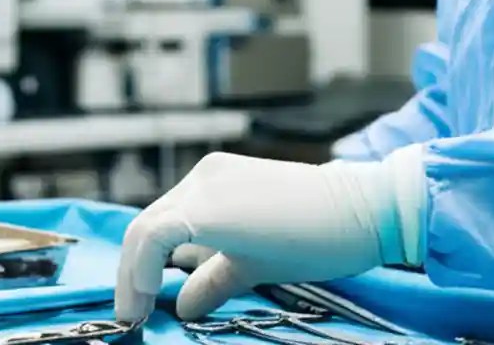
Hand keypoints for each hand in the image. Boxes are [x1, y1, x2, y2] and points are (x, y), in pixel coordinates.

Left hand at [115, 149, 425, 321]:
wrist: (362, 212)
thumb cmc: (318, 235)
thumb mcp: (255, 261)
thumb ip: (216, 277)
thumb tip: (185, 306)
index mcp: (213, 183)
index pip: (161, 226)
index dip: (141, 267)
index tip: (139, 307)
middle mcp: (203, 176)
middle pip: (146, 228)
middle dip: (131, 276)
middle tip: (130, 316)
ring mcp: (205, 185)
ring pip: (145, 231)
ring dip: (133, 276)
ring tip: (135, 312)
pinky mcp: (209, 205)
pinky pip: (155, 235)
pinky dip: (141, 268)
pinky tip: (145, 296)